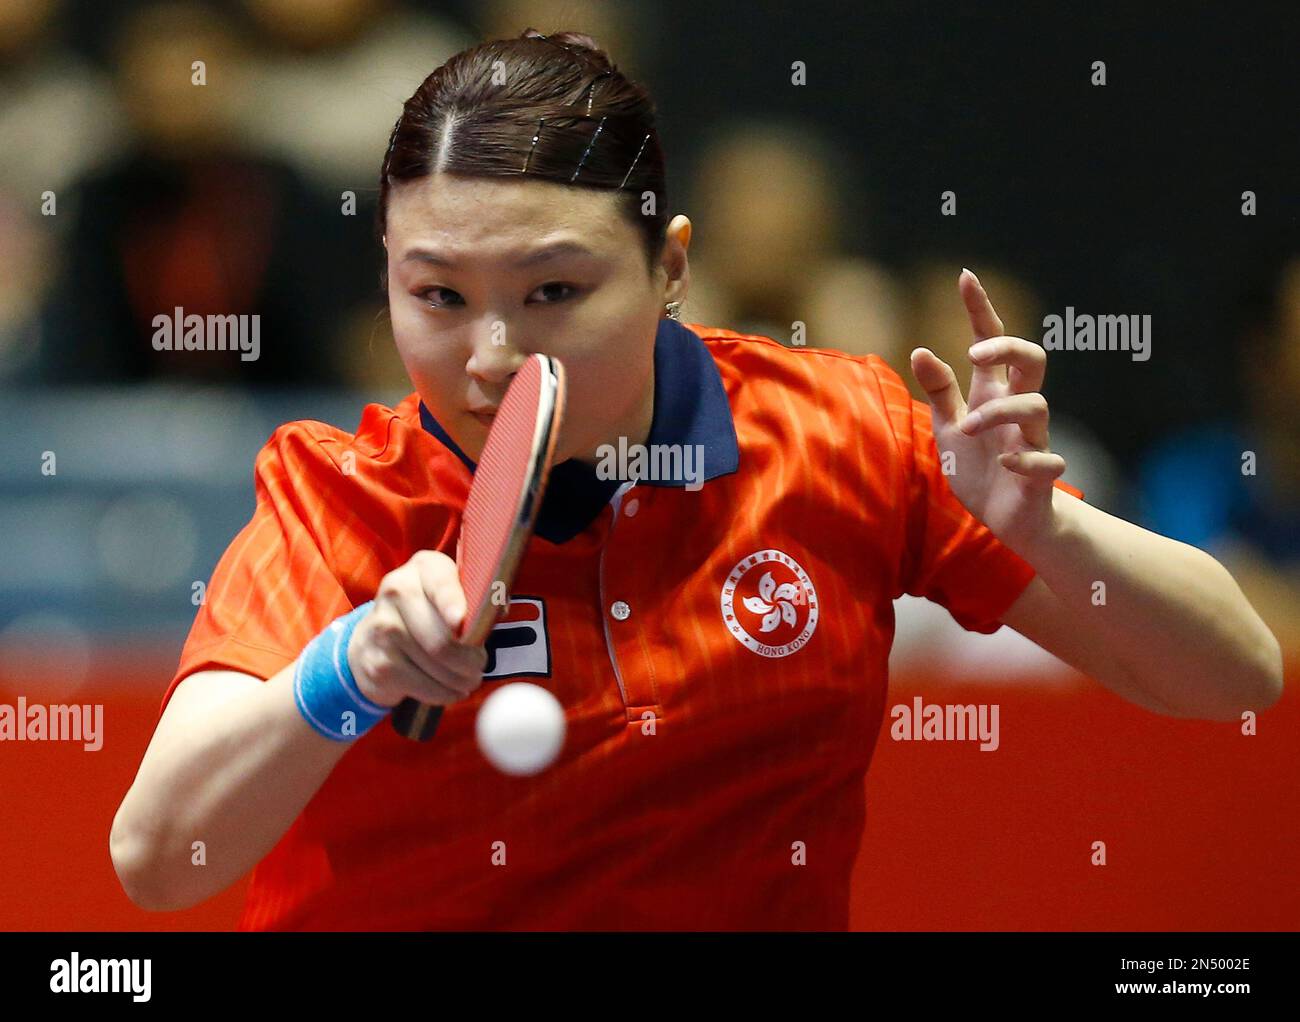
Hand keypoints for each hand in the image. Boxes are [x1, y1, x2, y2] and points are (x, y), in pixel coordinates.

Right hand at [347, 550, 487, 708]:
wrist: (373, 638)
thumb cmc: (430, 614)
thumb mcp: (454, 595)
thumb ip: (478, 599)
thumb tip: (499, 609)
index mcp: (424, 567)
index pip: (441, 584)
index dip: (452, 604)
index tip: (460, 622)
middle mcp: (398, 590)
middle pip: (442, 639)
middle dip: (471, 660)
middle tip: (479, 665)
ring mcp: (383, 627)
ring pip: (436, 666)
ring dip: (461, 679)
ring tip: (468, 678)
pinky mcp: (377, 663)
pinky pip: (424, 687)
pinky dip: (444, 693)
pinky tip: (448, 688)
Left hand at [908, 268, 1065, 551]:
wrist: (1007, 520)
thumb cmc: (979, 467)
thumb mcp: (949, 426)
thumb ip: (939, 390)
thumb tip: (920, 349)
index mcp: (991, 394)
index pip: (990, 342)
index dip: (980, 310)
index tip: (964, 277)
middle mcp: (1016, 411)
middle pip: (1033, 360)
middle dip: (1009, 347)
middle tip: (976, 354)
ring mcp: (1032, 441)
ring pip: (1037, 406)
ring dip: (1000, 412)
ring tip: (968, 428)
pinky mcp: (1042, 476)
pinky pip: (1048, 461)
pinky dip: (1028, 460)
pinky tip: (1007, 464)